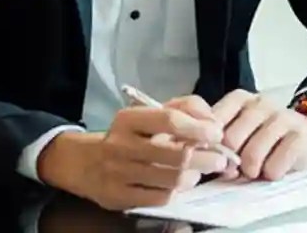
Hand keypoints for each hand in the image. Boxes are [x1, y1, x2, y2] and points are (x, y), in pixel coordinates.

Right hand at [37, 96, 228, 210]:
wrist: (86, 163)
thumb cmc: (130, 136)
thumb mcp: (150, 114)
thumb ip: (184, 108)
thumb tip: (212, 121)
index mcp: (128, 119)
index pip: (170, 120)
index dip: (199, 127)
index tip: (216, 133)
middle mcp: (121, 145)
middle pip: (176, 155)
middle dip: (206, 157)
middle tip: (220, 158)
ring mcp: (119, 174)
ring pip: (172, 179)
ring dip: (195, 175)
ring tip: (200, 170)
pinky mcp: (119, 197)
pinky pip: (160, 198)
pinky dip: (177, 191)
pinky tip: (181, 183)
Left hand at [212, 90, 306, 180]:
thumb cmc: (267, 136)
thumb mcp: (241, 129)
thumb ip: (220, 138)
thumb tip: (202, 158)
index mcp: (240, 99)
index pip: (213, 122)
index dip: (212, 146)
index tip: (216, 157)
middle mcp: (261, 103)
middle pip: (230, 140)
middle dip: (232, 162)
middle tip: (239, 168)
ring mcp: (282, 116)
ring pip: (252, 155)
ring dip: (252, 171)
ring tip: (258, 169)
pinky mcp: (300, 135)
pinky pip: (274, 166)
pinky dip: (272, 174)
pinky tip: (276, 168)